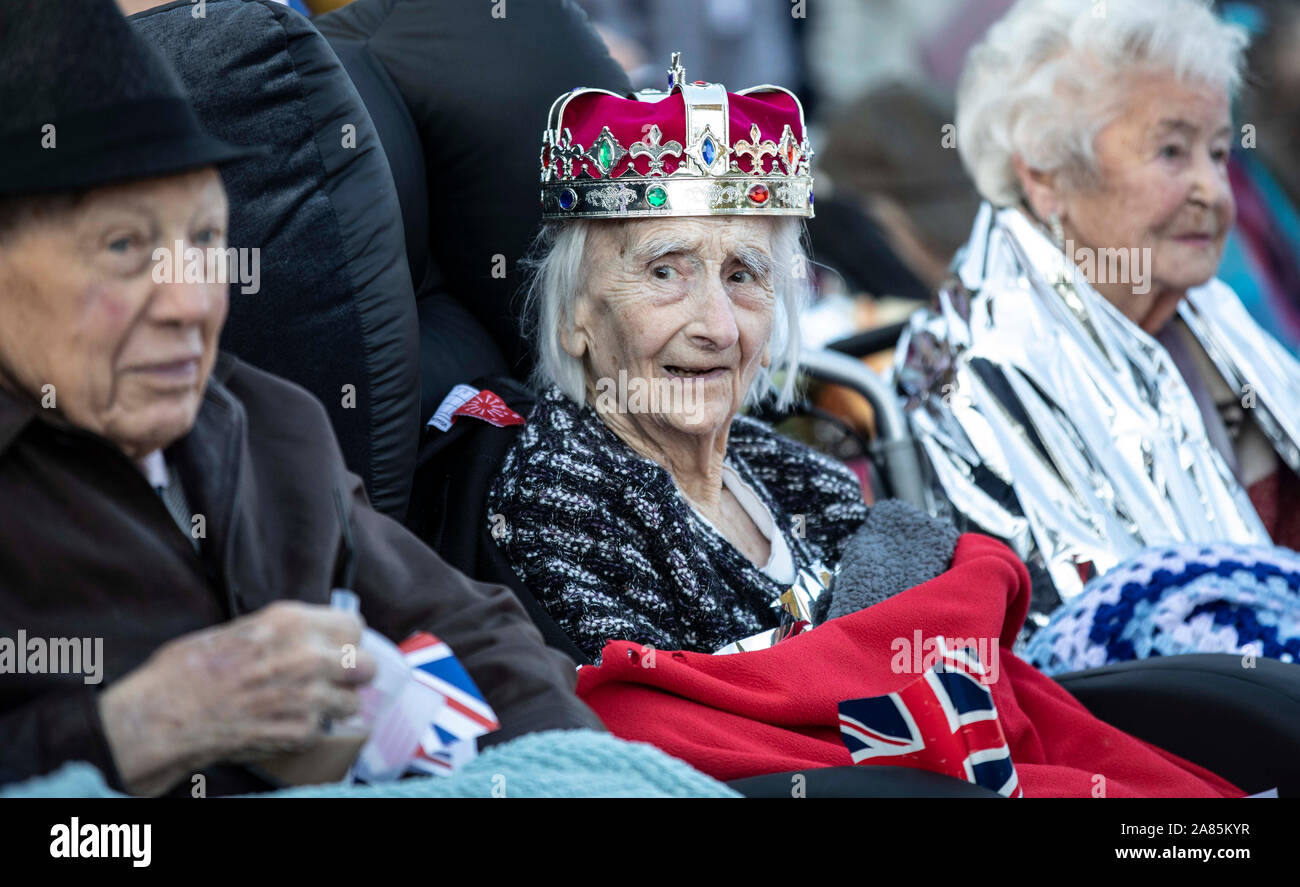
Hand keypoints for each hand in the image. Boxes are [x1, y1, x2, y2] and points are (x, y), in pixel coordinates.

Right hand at [98, 600, 375, 794]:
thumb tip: (311, 637)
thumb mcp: (243, 628)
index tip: (335, 649)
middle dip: (351, 674)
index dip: (345, 640)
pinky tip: (281, 723)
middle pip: (367, 665)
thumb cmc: (189, 670)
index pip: (355, 626)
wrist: (165, 717)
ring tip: (304, 706)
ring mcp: (309, 697)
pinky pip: (323, 730)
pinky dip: (307, 730)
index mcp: (293, 622)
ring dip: (334, 705)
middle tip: (331, 680)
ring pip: (353, 702)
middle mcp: (309, 657)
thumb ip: (286, 632)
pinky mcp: (301, 733)